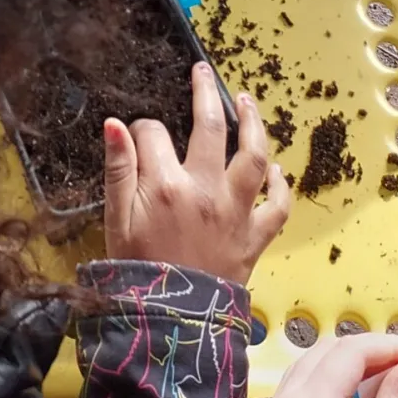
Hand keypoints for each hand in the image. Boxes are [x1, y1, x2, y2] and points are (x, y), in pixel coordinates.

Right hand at [103, 62, 289, 287]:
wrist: (172, 326)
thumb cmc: (138, 271)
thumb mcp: (116, 221)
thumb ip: (118, 170)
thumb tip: (115, 123)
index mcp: (165, 184)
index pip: (153, 133)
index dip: (142, 130)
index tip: (137, 138)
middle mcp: (205, 189)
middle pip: (210, 126)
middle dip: (205, 92)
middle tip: (203, 72)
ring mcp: (235, 212)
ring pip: (253, 157)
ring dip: (253, 124)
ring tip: (247, 101)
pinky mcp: (255, 237)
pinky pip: (277, 207)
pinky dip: (281, 186)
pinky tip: (276, 169)